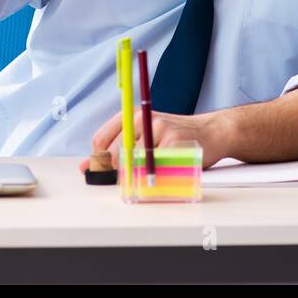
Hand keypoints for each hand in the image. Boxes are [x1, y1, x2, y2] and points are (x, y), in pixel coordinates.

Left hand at [78, 108, 235, 173]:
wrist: (212, 131)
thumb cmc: (174, 137)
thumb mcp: (144, 136)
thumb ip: (116, 150)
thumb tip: (85, 166)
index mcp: (131, 116)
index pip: (101, 141)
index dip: (99, 162)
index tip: (102, 175)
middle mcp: (142, 118)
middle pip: (116, 154)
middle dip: (117, 174)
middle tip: (128, 182)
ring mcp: (159, 129)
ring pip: (135, 162)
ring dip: (137, 178)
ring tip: (148, 178)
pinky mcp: (174, 142)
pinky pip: (155, 168)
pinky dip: (154, 178)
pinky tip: (160, 177)